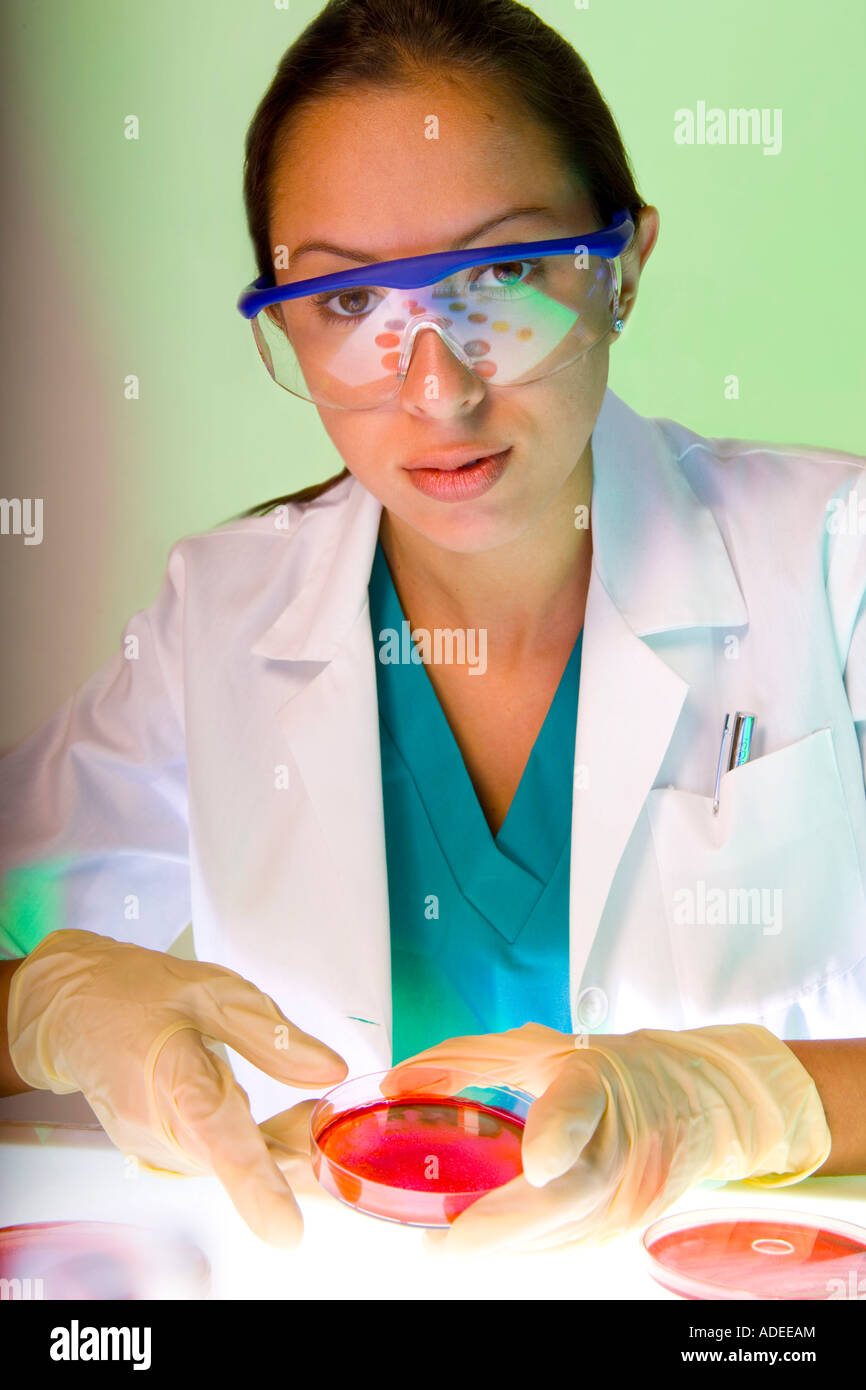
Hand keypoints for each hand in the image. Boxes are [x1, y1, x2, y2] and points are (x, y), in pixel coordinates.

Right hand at [7, 929, 348, 1246]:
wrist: (68, 1010)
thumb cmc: (137, 994)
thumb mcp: (211, 991)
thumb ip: (270, 1036)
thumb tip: (328, 1069)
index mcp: (175, 1076)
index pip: (219, 1136)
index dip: (254, 1182)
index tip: (285, 1228)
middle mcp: (159, 1126)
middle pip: (238, 1158)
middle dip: (288, 1143)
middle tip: (311, 1112)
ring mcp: (153, 1147)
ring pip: (229, 1161)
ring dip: (265, 1140)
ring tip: (262, 1094)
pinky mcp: (155, 1154)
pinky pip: (213, 1156)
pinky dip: (238, 1139)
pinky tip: (235, 1103)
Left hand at [384, 1022, 830, 1255]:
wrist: (698, 1102)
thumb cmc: (610, 1070)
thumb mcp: (541, 1048)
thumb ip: (468, 1061)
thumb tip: (396, 1084)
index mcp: (598, 1082)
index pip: (581, 1106)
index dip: (560, 1134)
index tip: (537, 1163)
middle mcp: (623, 1143)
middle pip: (565, 1196)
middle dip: (497, 1229)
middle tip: (438, 1246)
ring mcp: (631, 1195)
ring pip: (562, 1236)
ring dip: (503, 1246)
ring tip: (449, 1247)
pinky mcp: (629, 1229)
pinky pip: (569, 1247)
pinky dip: (526, 1247)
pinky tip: (493, 1241)